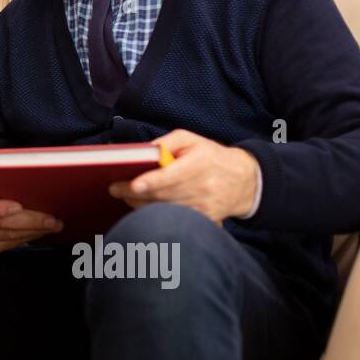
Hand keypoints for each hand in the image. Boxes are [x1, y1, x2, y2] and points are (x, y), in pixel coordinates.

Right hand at [0, 183, 60, 256]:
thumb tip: (22, 181)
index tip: (18, 206)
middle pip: (2, 224)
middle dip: (31, 221)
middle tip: (51, 219)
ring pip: (10, 237)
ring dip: (35, 231)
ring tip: (53, 225)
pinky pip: (11, 245)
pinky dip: (28, 237)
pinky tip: (41, 231)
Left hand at [108, 129, 258, 223]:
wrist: (244, 180)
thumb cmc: (211, 156)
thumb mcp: (191, 139)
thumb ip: (167, 142)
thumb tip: (145, 152)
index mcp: (200, 163)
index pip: (172, 176)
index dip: (151, 182)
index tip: (132, 185)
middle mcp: (204, 186)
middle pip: (164, 195)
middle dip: (134, 194)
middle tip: (115, 189)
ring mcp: (206, 206)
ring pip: (166, 209)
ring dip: (141, 205)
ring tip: (125, 196)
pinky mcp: (206, 219)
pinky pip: (176, 220)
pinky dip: (156, 214)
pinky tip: (143, 207)